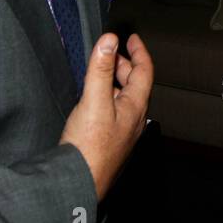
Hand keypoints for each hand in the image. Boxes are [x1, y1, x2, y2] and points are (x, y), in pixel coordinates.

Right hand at [60, 32, 153, 200]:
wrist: (78, 183)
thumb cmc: (89, 147)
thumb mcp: (94, 100)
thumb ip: (101, 69)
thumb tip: (110, 40)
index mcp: (135, 107)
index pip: (144, 72)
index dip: (139, 52)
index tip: (132, 38)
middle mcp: (133, 120)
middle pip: (135, 85)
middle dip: (125, 65)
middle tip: (112, 52)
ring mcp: (122, 133)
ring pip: (124, 99)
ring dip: (115, 82)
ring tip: (101, 72)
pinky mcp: (109, 142)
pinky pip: (114, 112)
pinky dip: (107, 97)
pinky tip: (93, 101)